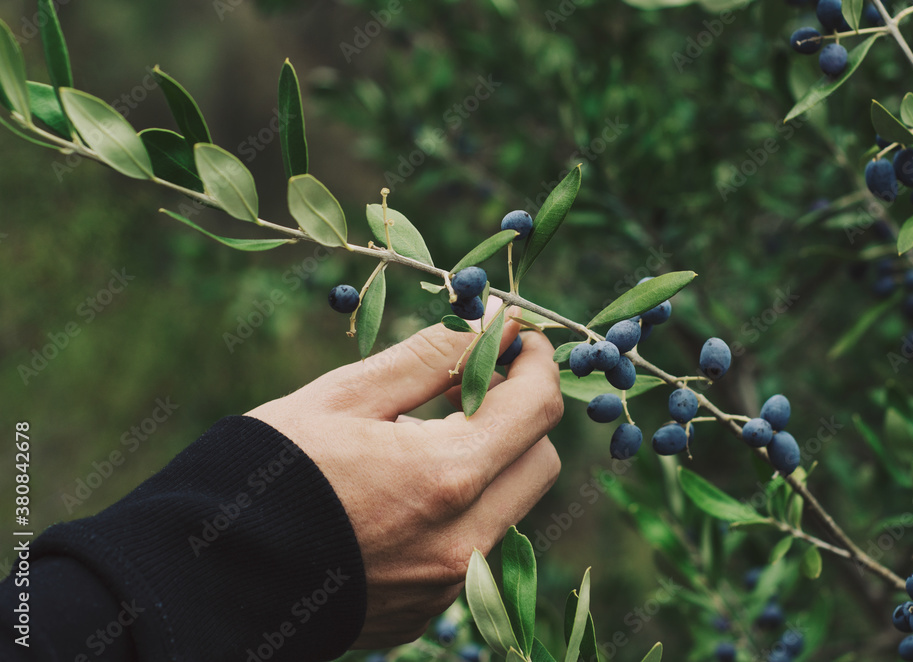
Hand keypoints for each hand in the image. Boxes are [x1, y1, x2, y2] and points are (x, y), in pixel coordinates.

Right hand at [245, 299, 563, 647]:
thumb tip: (491, 319)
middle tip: (468, 386)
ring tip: (420, 440)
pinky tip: (401, 494)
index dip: (537, 362)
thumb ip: (431, 356)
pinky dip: (458, 510)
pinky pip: (473, 547)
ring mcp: (447, 585)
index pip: (536, 409)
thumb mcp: (346, 396)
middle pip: (538, 462)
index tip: (519, 338)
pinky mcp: (429, 610)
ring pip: (511, 507)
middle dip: (519, 414)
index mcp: (445, 476)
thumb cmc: (270, 471)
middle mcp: (463, 542)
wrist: (211, 574)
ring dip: (489, 463)